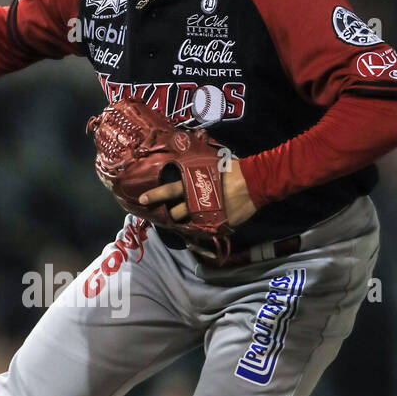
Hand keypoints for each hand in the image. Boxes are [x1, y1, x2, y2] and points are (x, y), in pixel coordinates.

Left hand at [139, 158, 255, 226]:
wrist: (254, 182)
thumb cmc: (232, 170)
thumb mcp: (211, 165)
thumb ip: (196, 171)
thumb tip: (184, 167)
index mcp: (193, 185)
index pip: (168, 191)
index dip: (154, 196)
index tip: (142, 200)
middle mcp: (196, 201)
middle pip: (175, 213)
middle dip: (172, 214)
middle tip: (173, 213)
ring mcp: (207, 214)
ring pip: (188, 224)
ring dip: (186, 222)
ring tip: (189, 218)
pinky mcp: (218, 224)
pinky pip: (204, 230)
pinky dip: (201, 228)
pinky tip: (204, 223)